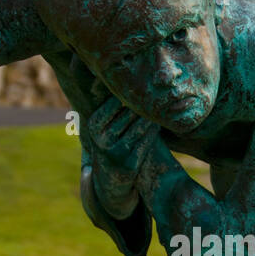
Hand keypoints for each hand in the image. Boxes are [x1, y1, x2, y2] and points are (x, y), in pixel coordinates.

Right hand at [88, 96, 159, 214]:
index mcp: (94, 124)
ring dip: (152, 116)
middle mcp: (102, 138)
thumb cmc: (110, 142)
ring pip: (140, 125)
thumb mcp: (104, 126)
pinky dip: (155, 130)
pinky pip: (147, 139)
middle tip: (158, 95)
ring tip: (160, 108)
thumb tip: (119, 76)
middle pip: (130, 112)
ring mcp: (116, 151)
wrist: (109, 179)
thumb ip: (112, 106)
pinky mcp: (130, 162)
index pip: (116, 101)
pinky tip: (159, 124)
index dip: (132, 94)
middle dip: (144, 104)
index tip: (143, 86)